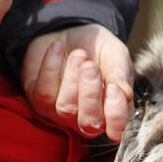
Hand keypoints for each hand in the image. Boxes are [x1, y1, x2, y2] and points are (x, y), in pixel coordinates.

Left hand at [21, 24, 133, 141]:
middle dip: (90, 94)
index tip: (114, 88)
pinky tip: (58, 48)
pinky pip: (44, 92)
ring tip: (78, 55)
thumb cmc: (98, 50)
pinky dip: (51, 66)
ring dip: (72, 77)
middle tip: (91, 66)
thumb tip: (124, 94)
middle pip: (88, 123)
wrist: (72, 30)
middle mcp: (86, 120)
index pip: (116, 131)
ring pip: (66, 108)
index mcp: (110, 114)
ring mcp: (61, 114)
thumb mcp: (116, 56)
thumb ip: (122, 75)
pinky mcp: (39, 101)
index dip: (115, 114)